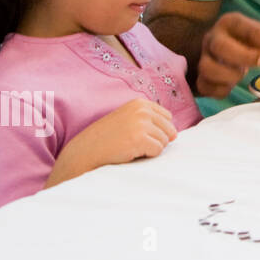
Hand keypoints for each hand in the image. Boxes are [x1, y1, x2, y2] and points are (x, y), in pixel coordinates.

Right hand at [49, 98, 176, 185]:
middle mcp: (142, 110)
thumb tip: (175, 135)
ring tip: (130, 147)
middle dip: (156, 140)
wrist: (85, 151)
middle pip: (169, 129)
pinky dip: (147, 155)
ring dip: (150, 148)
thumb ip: (150, 121)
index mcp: (140, 103)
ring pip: (164, 141)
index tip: (138, 134)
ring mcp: (141, 124)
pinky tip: (130, 153)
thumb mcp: (127, 120)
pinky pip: (158, 150)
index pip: (167, 117)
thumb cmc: (107, 139)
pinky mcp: (140, 139)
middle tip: (133, 143)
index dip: (156, 130)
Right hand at [196, 11, 259, 98]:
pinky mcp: (200, 76)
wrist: (224, 50)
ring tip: (242, 74)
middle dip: (243, 57)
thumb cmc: (248, 42)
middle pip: (220, 46)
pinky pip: (205, 86)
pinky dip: (221, 89)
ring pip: (207, 68)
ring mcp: (204, 57)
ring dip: (230, 75)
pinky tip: (231, 85)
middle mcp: (213, 37)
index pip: (250, 30)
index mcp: (232, 23)